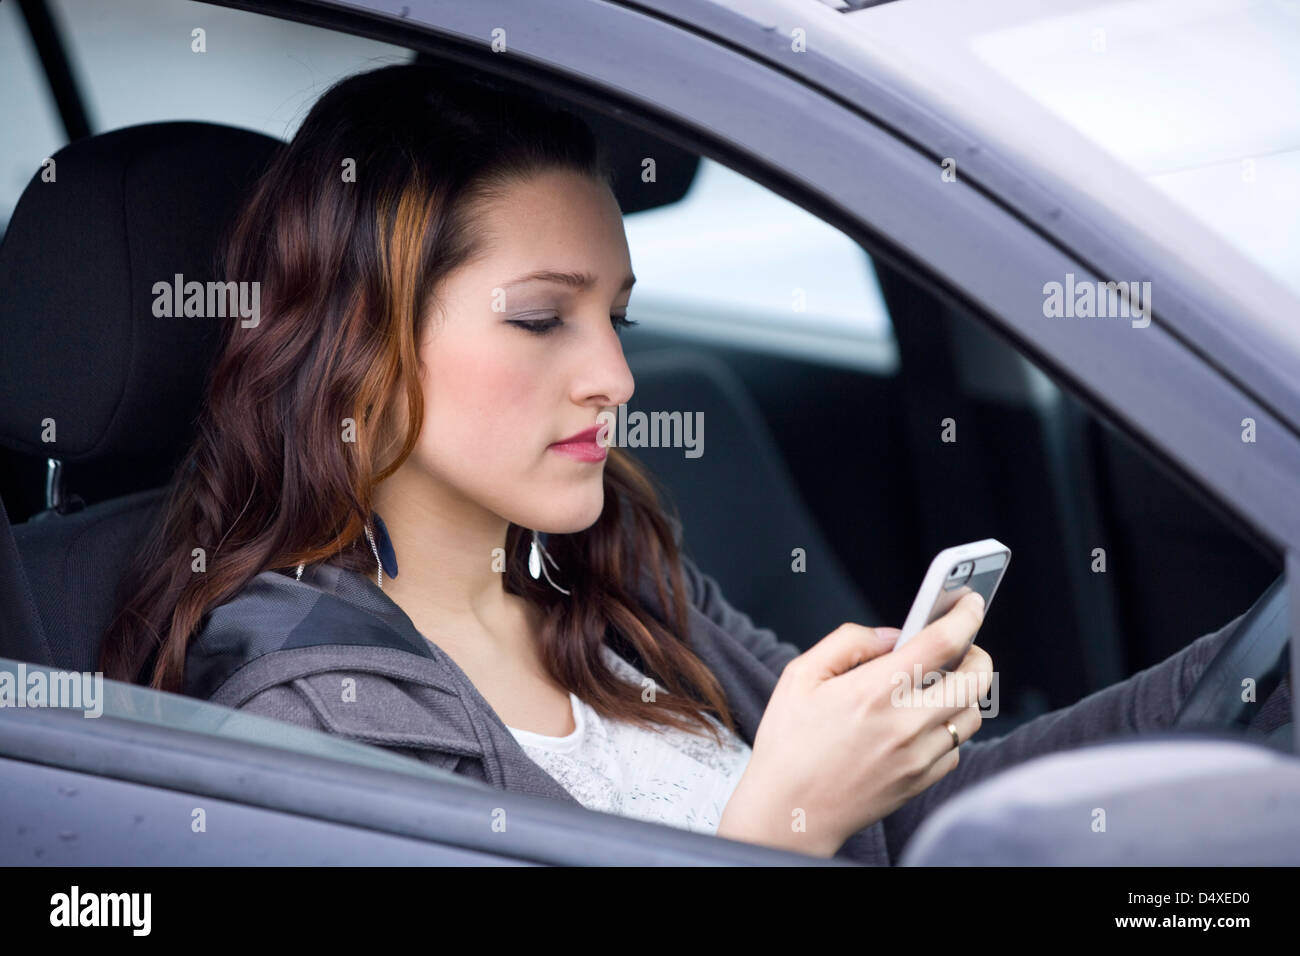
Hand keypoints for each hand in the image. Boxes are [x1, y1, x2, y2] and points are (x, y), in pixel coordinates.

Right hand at [716, 592, 992, 857]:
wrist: (790, 811)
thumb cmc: (790, 743)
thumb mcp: (800, 676)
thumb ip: (847, 642)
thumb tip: (891, 635)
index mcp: (873, 690)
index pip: (942, 642)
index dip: (965, 615)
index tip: (970, 602)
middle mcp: (904, 723)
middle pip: (976, 679)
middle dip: (976, 655)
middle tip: (962, 648)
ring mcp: (918, 756)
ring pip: (972, 714)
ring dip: (964, 693)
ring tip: (938, 686)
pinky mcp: (922, 781)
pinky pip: (956, 748)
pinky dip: (948, 729)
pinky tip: (922, 723)